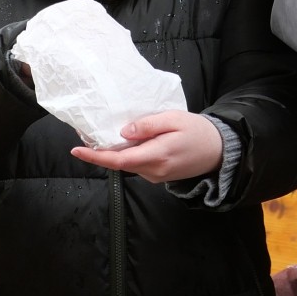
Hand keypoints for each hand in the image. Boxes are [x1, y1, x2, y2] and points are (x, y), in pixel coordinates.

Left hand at [70, 110, 223, 182]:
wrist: (220, 151)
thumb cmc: (199, 131)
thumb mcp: (175, 119)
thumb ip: (148, 125)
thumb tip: (123, 132)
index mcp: (156, 156)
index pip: (118, 159)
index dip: (95, 156)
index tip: (76, 150)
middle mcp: (153, 171)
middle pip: (120, 162)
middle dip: (101, 151)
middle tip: (86, 135)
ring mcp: (155, 176)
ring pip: (128, 164)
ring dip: (116, 151)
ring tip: (106, 134)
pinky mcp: (158, 176)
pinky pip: (137, 165)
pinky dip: (128, 154)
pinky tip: (128, 142)